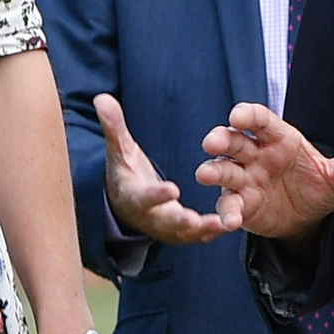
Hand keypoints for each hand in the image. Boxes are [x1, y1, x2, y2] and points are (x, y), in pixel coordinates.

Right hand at [95, 95, 222, 245]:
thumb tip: (101, 98)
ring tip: (222, 224)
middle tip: (194, 220)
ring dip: (203, 230)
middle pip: (165, 221)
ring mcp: (167, 229)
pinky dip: (213, 232)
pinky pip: (199, 235)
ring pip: (185, 233)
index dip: (156, 195)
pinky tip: (231, 223)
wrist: (126, 203)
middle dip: (179, 221)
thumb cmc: (124, 171)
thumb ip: (113, 127)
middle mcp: (150, 217)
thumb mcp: (119, 150)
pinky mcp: (182, 234)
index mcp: (134, 196)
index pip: (144, 197)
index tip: (171, 189)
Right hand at [196, 100, 333, 239]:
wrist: (308, 217)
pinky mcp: (240, 204)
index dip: (248, 115)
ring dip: (213, 170)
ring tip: (204, 174)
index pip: (260, 120)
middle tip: (211, 141)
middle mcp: (256, 154)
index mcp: (279, 138)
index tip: (237, 115)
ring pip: (223, 169)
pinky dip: (227, 212)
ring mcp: (245, 178)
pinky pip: (230, 205)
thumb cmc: (318, 186)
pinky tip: (230, 222)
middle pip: (234, 140)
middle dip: (221, 138)